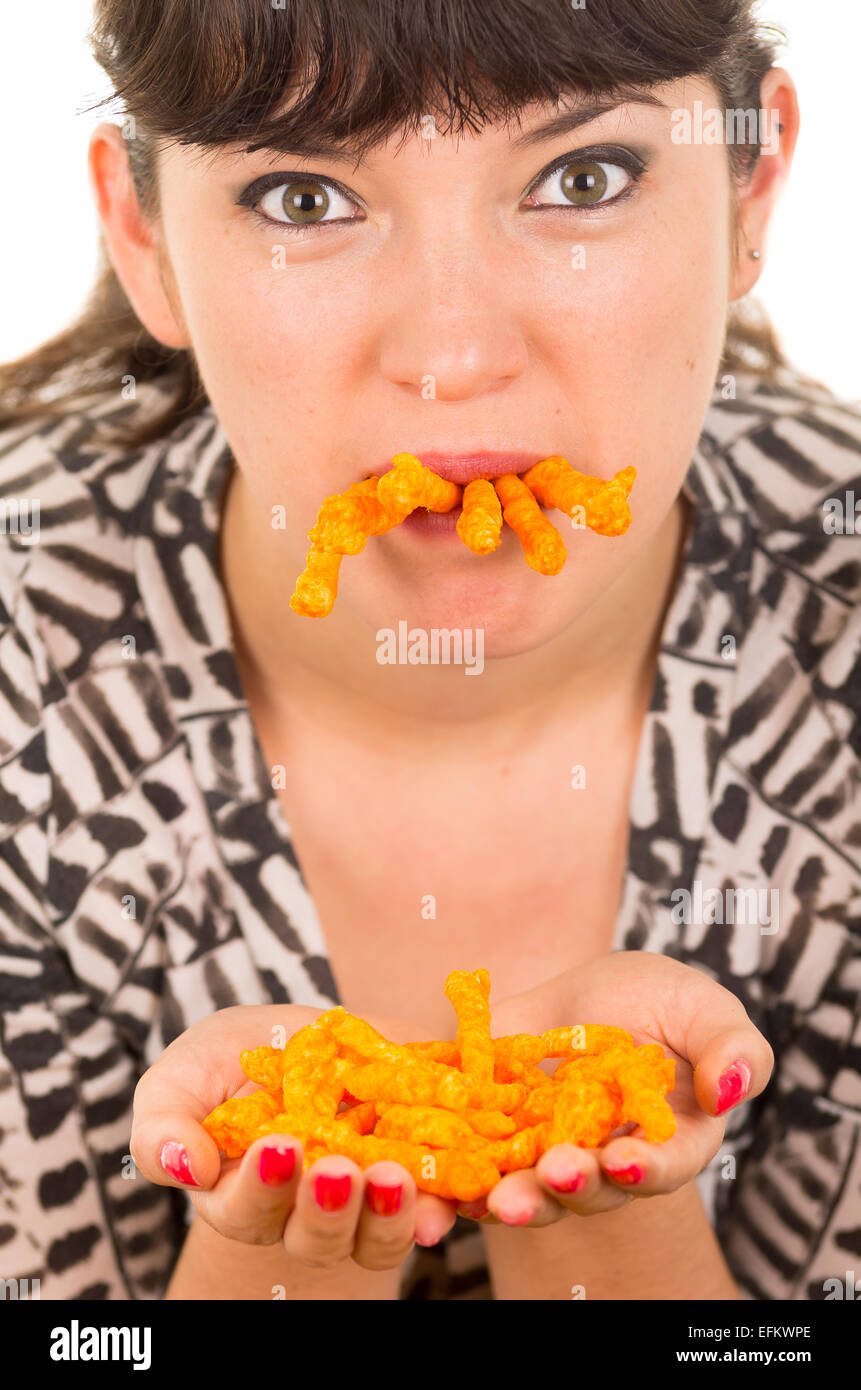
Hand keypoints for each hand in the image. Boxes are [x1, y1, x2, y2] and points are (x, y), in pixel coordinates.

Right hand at [130, 1004, 458, 1269]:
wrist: (307, 1035)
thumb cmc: (228, 1060)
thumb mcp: (181, 1077)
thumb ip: (163, 1127)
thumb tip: (186, 1166)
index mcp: (241, 1197)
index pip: (247, 1210)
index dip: (261, 1187)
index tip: (277, 1145)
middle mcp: (303, 1215)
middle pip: (315, 1238)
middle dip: (327, 1208)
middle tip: (339, 1168)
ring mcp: (363, 1202)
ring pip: (375, 1238)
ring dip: (387, 1216)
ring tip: (397, 1177)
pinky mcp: (416, 1176)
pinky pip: (432, 1206)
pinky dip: (443, 1200)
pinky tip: (451, 1184)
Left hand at [450, 951, 773, 1230]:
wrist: (588, 996)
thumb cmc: (661, 1004)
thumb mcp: (705, 1010)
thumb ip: (734, 1048)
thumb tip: (731, 1087)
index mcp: (667, 1141)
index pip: (662, 1165)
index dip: (646, 1168)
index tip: (627, 1161)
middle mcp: (605, 1163)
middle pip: (592, 1190)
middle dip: (572, 1186)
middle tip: (554, 1173)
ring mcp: (548, 1156)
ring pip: (531, 1191)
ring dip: (513, 1199)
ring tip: (494, 1198)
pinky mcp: (497, 1139)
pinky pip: (476, 1169)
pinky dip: (457, 1184)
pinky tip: (441, 1190)